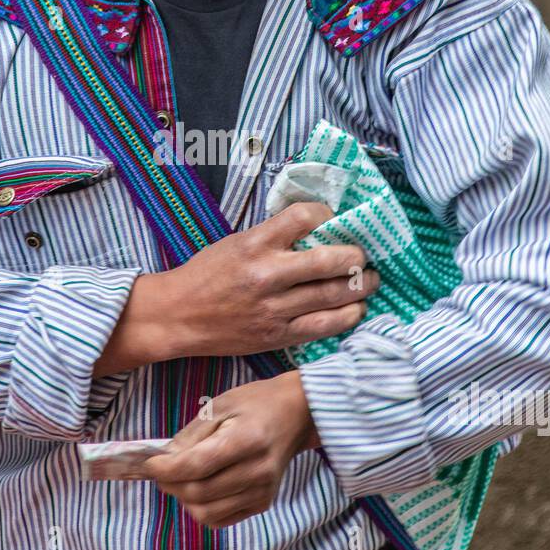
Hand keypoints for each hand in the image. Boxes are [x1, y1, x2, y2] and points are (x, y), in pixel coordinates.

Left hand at [142, 371, 321, 529]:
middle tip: (161, 471)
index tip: (150, 463)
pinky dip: (202, 508)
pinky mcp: (263, 503)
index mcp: (247, 440)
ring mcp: (262, 492)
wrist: (296, 414)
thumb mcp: (219, 406)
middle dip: (170, 484)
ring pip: (206, 513)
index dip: (166, 469)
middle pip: (198, 493)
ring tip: (180, 479)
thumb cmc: (255, 404)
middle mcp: (258, 471)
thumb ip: (190, 435)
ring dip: (184, 499)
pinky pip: (220, 519)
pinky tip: (200, 488)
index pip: (196, 466)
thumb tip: (163, 460)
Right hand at [158, 201, 380, 360]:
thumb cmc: (207, 274)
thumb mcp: (236, 242)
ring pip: (333, 295)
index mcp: (255, 244)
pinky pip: (323, 326)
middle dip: (356, 256)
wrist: (178, 315)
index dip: (326, 214)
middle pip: (329, 260)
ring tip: (370, 280)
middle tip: (363, 255)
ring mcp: (274, 308)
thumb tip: (316, 226)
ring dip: (361, 286)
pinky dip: (347, 316)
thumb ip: (273, 236)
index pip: (304, 217)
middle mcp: (267, 275)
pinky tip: (356, 309)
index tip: (333, 218)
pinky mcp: (277, 335)